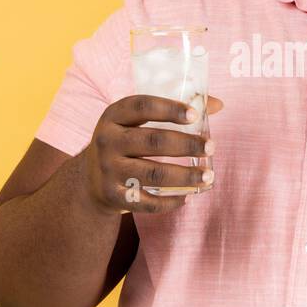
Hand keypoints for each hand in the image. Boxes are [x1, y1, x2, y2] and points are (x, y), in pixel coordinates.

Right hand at [84, 94, 223, 214]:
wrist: (88, 180)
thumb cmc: (124, 143)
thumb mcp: (136, 123)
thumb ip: (173, 112)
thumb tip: (218, 104)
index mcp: (113, 116)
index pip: (142, 106)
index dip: (169, 109)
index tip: (195, 115)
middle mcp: (107, 141)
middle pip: (153, 141)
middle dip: (186, 145)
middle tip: (211, 147)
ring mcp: (108, 170)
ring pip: (154, 174)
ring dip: (186, 176)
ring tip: (209, 176)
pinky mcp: (113, 196)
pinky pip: (148, 202)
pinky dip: (171, 201)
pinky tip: (189, 196)